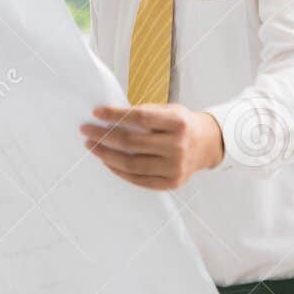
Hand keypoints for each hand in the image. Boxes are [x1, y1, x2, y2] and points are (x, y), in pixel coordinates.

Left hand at [79, 103, 224, 190]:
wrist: (208, 144)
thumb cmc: (181, 124)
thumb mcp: (168, 110)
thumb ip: (143, 114)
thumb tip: (107, 117)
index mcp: (178, 123)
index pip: (139, 118)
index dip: (115, 115)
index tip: (96, 112)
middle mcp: (178, 146)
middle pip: (131, 143)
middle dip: (103, 136)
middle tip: (86, 131)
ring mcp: (176, 167)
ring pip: (131, 164)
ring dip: (106, 155)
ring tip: (92, 147)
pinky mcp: (172, 183)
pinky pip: (138, 179)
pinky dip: (119, 170)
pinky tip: (107, 161)